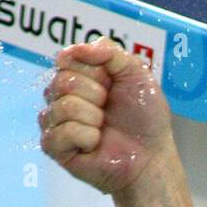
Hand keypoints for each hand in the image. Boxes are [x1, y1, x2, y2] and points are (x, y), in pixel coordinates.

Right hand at [39, 37, 174, 196]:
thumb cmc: (145, 120)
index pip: (67, 58)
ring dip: (93, 118)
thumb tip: (75, 49)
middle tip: (109, 110)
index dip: (95, 72)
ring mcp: (56, 121)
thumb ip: (109, 51)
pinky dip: (86, 137)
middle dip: (95, 95)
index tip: (112, 86)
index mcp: (78, 76)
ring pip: (62, 106)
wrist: (152, 157)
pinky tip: (95, 144)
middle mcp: (62, 96)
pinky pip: (60, 132)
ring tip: (104, 128)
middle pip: (62, 81)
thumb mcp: (136, 73)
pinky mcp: (54, 147)